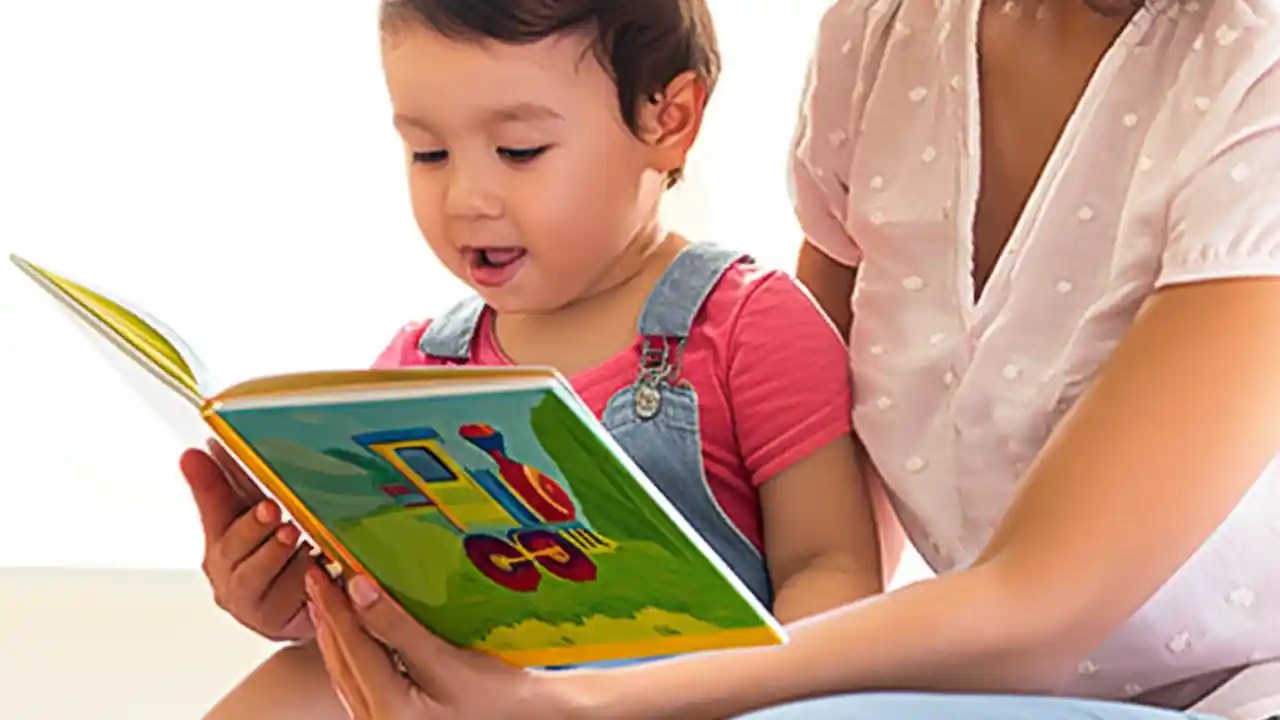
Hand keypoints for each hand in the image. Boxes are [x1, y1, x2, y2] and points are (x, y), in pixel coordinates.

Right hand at [181, 440, 314, 640]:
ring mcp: (250, 605)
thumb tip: (194, 451)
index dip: (209, 486)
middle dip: (251, 527)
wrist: (302, 610)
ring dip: (277, 554)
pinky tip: (318, 566)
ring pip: (260, 578)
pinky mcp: (278, 625)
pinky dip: (304, 582)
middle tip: (271, 509)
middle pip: (233, 549)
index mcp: (221, 541)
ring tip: (295, 535)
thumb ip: (228, 487)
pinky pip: (291, 603)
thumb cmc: (277, 557)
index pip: (213, 508)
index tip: (199, 456)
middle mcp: (228, 576)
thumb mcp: (259, 519)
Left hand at [305, 569, 576, 719]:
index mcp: (390, 712)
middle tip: (315, 577)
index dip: (337, 608)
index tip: (323, 572)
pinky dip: (351, 653)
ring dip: (335, 635)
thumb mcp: (448, 659)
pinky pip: (358, 684)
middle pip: (342, 663)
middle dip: (328, 618)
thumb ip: (398, 626)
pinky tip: (350, 632)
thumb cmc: (499, 693)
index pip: (353, 649)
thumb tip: (358, 587)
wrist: (528, 718)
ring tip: (326, 598)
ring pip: (345, 675)